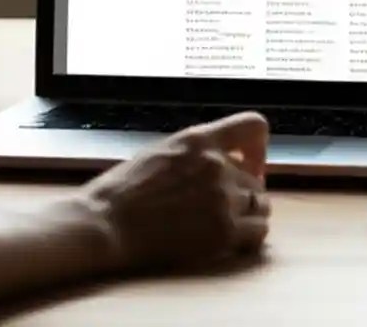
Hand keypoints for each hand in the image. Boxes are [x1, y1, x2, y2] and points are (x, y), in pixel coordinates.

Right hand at [75, 111, 271, 272]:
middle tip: (224, 206)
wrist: (104, 224)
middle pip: (255, 177)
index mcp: (199, 140)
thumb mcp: (161, 151)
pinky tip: (233, 241)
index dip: (259, 148)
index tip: (249, 164)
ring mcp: (222, 198)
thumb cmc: (121, 191)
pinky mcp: (223, 231)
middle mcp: (216, 165)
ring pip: (262, 204)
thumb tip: (222, 161)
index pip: (254, 126)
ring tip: (227, 222)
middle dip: (244, 191)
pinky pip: (259, 231)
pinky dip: (250, 237)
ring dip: (249, 213)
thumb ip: (196, 153)